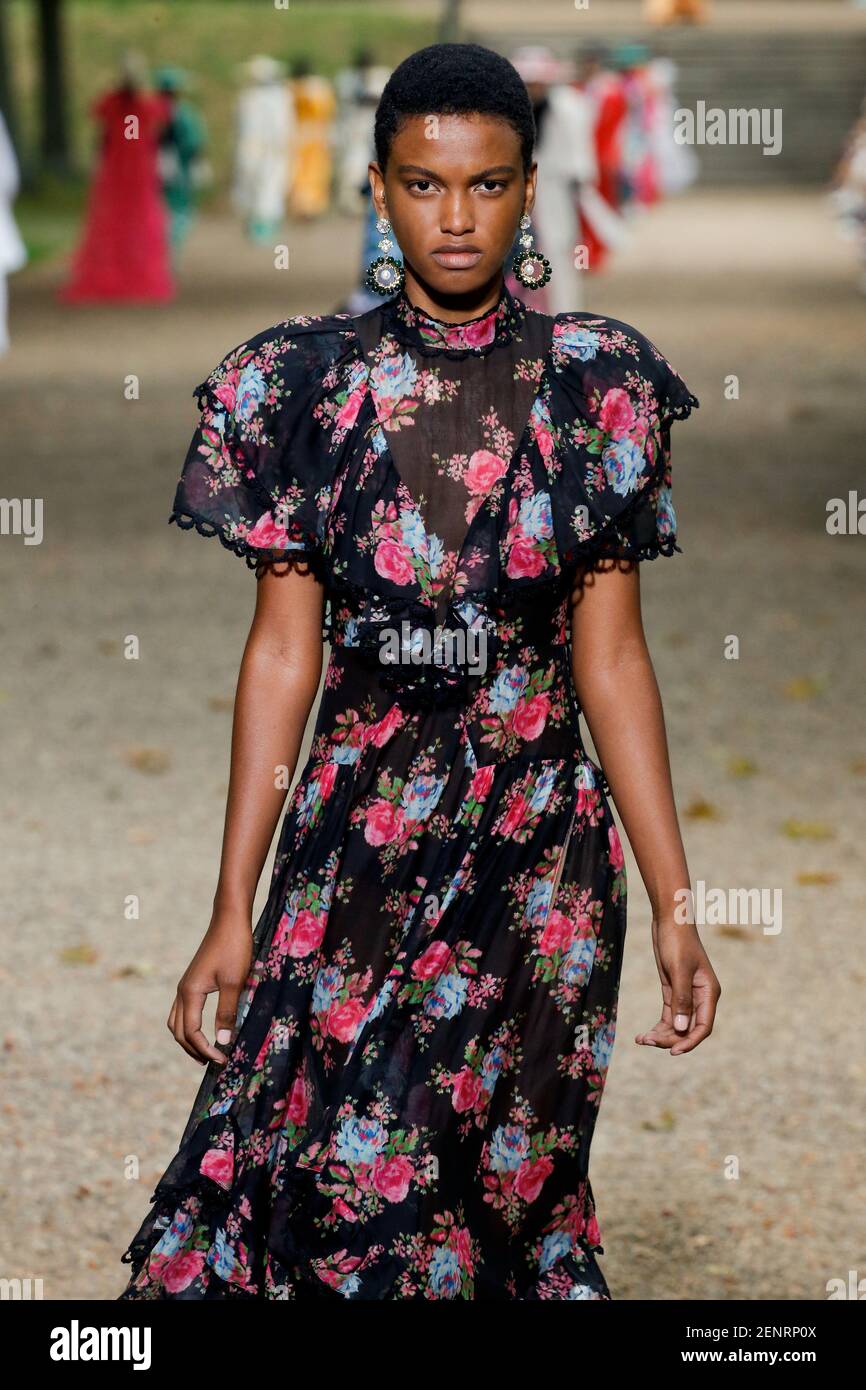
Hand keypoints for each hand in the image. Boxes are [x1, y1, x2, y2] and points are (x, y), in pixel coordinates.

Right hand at [167, 906, 252, 1066]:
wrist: (229, 920)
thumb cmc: (234, 948)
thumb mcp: (234, 983)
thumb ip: (226, 1012)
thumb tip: (222, 1043)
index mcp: (190, 993)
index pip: (191, 1033)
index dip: (206, 1050)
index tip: (223, 1060)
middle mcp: (182, 991)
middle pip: (179, 1031)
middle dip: (194, 1050)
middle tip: (214, 1063)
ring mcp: (185, 985)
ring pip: (177, 1021)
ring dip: (188, 1040)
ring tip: (206, 1053)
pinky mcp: (193, 981)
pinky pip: (183, 1010)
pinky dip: (189, 1026)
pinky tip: (205, 1028)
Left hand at [635, 916, 720, 1055]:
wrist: (669, 920)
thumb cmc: (677, 941)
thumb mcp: (678, 969)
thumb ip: (681, 999)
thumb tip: (682, 1028)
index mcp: (709, 993)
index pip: (703, 1026)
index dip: (690, 1042)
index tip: (673, 1052)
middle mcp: (700, 998)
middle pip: (689, 1029)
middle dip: (671, 1039)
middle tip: (648, 1041)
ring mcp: (686, 996)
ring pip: (678, 1025)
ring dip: (662, 1035)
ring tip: (642, 1040)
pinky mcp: (673, 991)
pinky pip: (669, 1016)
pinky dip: (658, 1027)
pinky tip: (644, 1035)